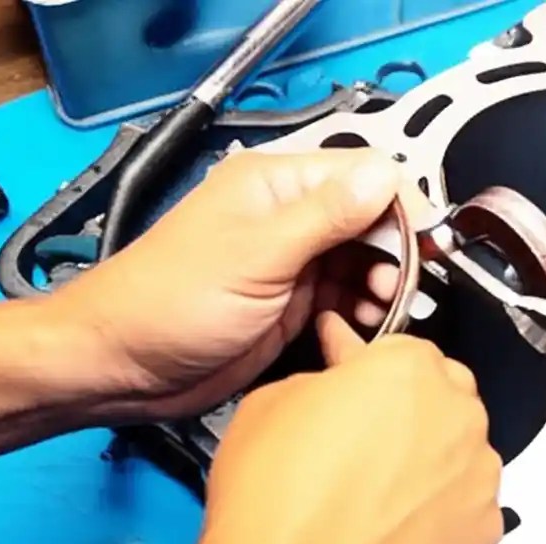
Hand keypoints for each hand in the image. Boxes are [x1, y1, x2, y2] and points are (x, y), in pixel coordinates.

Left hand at [50, 148, 410, 419]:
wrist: (121, 366)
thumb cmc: (167, 303)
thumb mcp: (258, 256)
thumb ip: (326, 216)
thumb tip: (384, 177)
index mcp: (275, 186)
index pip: (364, 175)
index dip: (400, 208)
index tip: (423, 246)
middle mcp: (288, 217)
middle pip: (372, 219)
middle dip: (395, 253)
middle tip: (399, 289)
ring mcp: (292, 261)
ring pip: (364, 261)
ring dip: (383, 286)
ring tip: (380, 312)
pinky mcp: (293, 302)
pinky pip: (346, 296)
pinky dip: (363, 310)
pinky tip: (362, 326)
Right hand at [120, 319, 502, 543]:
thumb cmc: (275, 497)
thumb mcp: (275, 400)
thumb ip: (326, 372)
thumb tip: (341, 367)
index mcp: (409, 367)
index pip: (409, 352)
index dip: (379, 373)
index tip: (362, 386)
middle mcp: (457, 412)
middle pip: (447, 397)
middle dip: (414, 413)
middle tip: (367, 444)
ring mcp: (478, 471)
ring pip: (462, 453)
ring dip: (433, 463)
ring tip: (378, 494)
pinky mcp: (485, 526)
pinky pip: (469, 507)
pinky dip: (442, 514)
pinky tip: (397, 527)